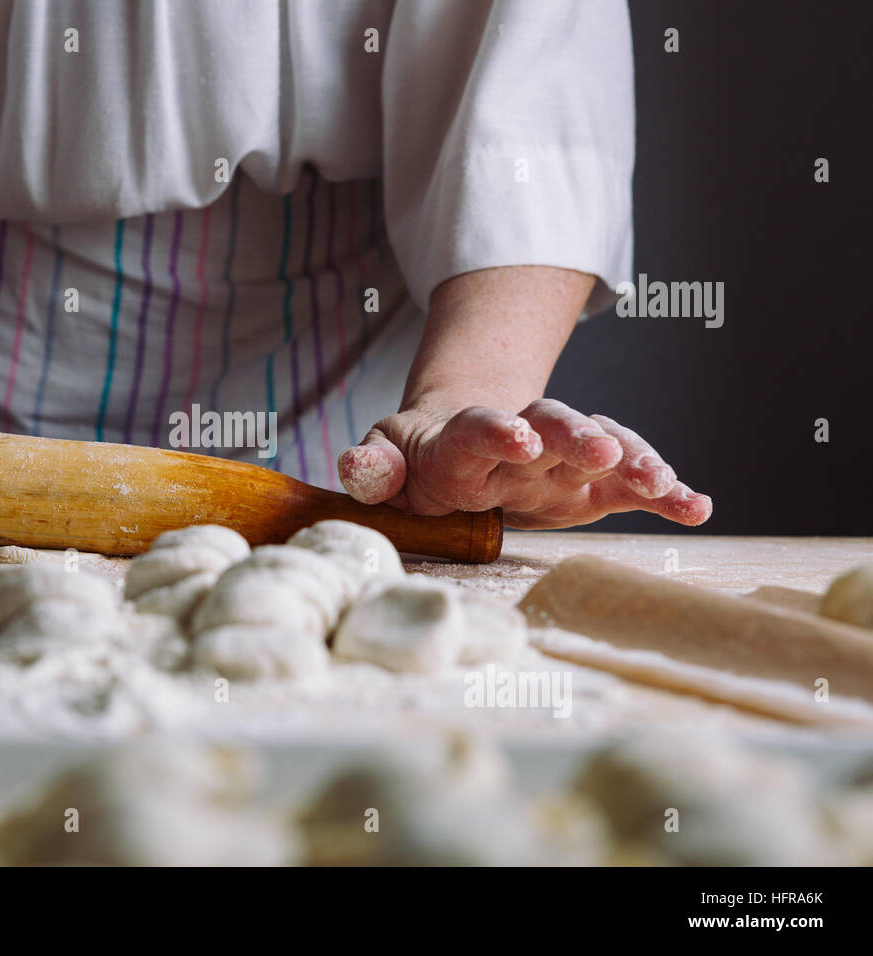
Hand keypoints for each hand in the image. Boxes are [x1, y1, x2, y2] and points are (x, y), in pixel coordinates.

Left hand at [338, 396, 711, 529]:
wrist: (465, 440)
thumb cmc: (420, 458)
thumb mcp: (387, 457)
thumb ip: (372, 467)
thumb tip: (356, 468)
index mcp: (461, 439)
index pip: (478, 428)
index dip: (497, 430)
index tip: (519, 436)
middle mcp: (522, 441)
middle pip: (552, 427)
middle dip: (576, 436)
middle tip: (601, 447)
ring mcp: (563, 459)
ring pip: (602, 447)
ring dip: (631, 460)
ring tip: (661, 480)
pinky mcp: (593, 483)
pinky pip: (630, 484)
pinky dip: (664, 493)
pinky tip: (697, 506)